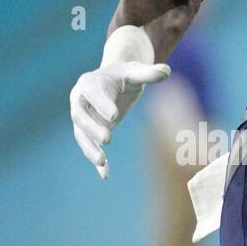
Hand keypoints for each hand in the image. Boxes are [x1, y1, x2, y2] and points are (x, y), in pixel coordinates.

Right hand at [70, 59, 169, 178]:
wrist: (113, 82)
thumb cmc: (124, 76)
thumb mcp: (136, 73)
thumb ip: (149, 73)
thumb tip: (167, 70)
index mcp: (89, 83)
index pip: (92, 93)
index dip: (101, 104)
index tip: (114, 116)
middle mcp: (79, 100)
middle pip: (79, 116)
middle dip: (91, 128)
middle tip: (108, 139)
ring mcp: (82, 118)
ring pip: (81, 135)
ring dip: (89, 148)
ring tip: (102, 162)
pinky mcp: (87, 132)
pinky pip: (89, 146)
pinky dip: (96, 160)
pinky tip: (104, 175)